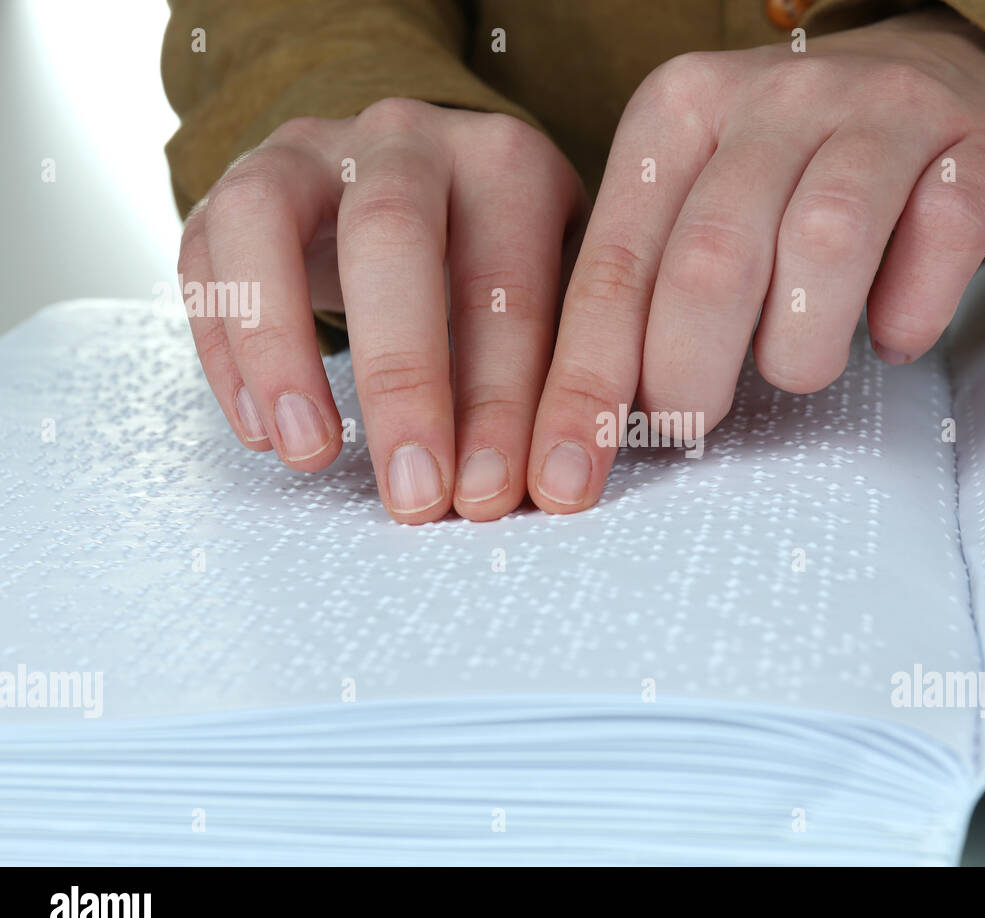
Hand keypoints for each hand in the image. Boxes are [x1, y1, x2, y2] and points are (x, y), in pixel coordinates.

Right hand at [179, 99, 585, 522]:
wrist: (420, 181)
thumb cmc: (499, 263)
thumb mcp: (557, 294)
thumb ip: (561, 369)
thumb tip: (562, 483)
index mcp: (511, 165)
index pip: (509, 286)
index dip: (503, 401)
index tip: (493, 497)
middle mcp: (411, 138)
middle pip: (394, 237)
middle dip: (402, 380)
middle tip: (413, 494)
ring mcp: (314, 148)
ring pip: (268, 221)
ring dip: (281, 349)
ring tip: (310, 456)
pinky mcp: (240, 179)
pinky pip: (208, 251)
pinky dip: (226, 346)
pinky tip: (262, 431)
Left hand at [526, 8, 984, 511]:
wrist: (941, 70)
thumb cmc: (794, 171)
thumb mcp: (695, 201)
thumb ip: (641, 289)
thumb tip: (581, 428)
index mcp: (677, 112)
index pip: (613, 266)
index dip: (585, 384)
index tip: (566, 477)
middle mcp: (774, 96)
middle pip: (711, 262)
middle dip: (689, 374)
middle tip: (693, 421)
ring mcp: (882, 110)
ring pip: (825, 244)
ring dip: (802, 347)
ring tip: (799, 370)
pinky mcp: (979, 143)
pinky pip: (942, 236)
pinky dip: (909, 313)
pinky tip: (891, 336)